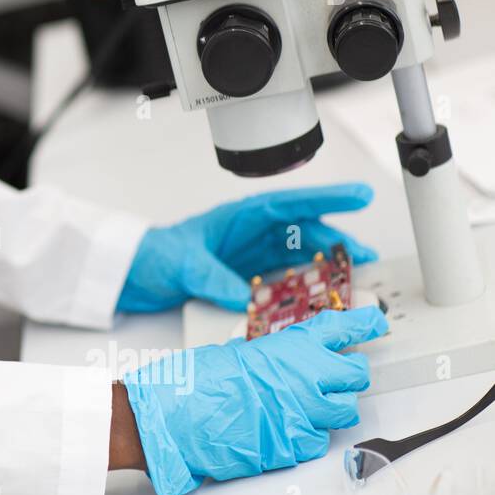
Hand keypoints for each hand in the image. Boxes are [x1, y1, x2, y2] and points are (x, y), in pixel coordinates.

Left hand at [116, 182, 377, 312]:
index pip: (291, 204)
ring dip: (324, 266)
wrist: (129, 273)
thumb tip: (245, 298)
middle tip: (366, 256)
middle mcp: (249, 234)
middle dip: (336, 241)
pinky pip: (282, 280)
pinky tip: (319, 298)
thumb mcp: (183, 264)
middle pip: (303, 232)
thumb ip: (214, 279)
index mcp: (238, 218)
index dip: (328, 199)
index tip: (360, 196)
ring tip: (352, 278)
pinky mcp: (243, 278)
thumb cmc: (151, 255)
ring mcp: (248, 257)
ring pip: (298, 257)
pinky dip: (301, 288)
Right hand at [122, 305, 388, 494]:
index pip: (342, 328)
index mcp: (292, 346)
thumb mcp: (238, 352)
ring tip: (304, 408)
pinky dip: (307, 436)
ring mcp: (307, 411)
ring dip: (330, 409)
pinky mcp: (298, 443)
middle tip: (333, 379)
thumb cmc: (201, 380)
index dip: (363, 323)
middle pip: (357, 374)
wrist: (182, 415)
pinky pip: (319, 440)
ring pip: (345, 412)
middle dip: (348, 376)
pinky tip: (286, 429)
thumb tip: (290, 360)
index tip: (375, 322)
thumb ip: (273, 356)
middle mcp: (308, 376)